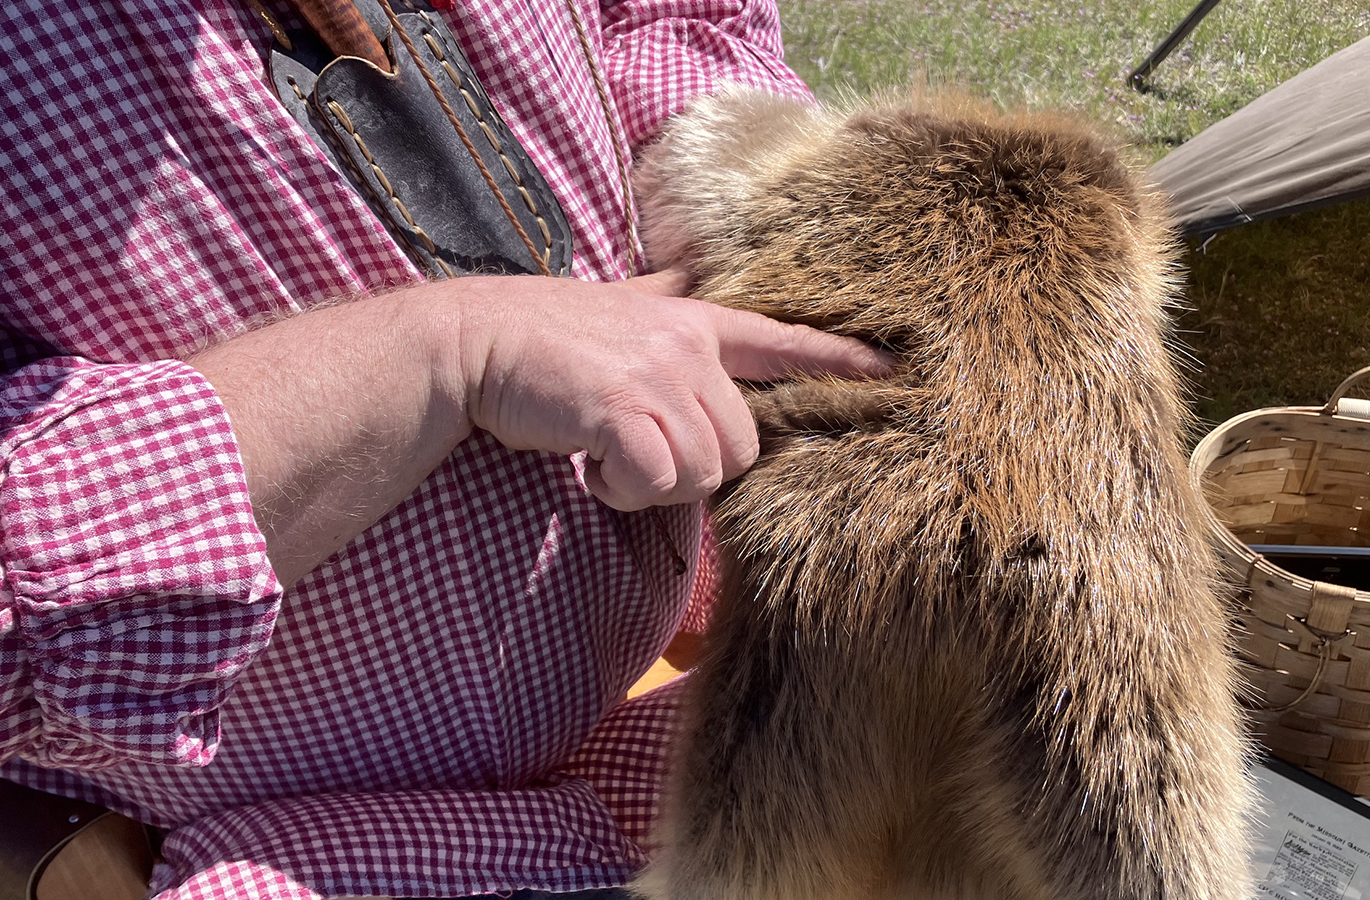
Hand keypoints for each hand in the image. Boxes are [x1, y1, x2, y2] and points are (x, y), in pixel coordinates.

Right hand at [459, 270, 888, 509]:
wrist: (476, 342)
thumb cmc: (546, 336)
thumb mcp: (620, 305)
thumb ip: (667, 298)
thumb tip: (694, 267)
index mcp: (693, 322)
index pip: (781, 339)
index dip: (838, 360)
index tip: (894, 370)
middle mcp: (686, 346)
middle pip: (742, 445)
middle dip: (696, 468)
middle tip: (639, 453)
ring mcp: (657, 376)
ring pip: (703, 472)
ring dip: (652, 484)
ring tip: (607, 454)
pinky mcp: (622, 410)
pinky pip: (656, 481)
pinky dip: (622, 491)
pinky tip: (591, 467)